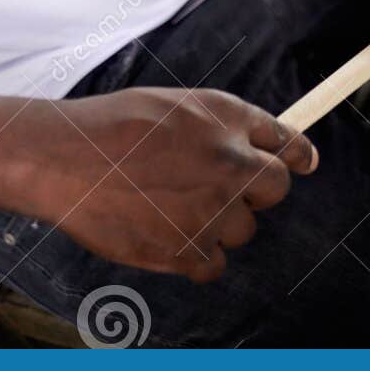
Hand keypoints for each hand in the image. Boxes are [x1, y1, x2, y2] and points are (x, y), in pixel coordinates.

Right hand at [2, 88, 316, 282]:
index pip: (288, 142)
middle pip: (276, 189)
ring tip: (173, 205)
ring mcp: (211, 210)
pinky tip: (167, 233)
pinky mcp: (186, 251)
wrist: (66, 159)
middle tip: (220, 187)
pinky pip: (214, 265)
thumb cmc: (113, 126)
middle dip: (256, 190)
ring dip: (220, 223)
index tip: (303, 163)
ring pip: (243, 230)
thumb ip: (224, 126)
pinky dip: (196, 256)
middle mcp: (229, 163)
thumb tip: (261, 147)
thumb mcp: (177, 105)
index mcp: (226, 118)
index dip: (297, 154)